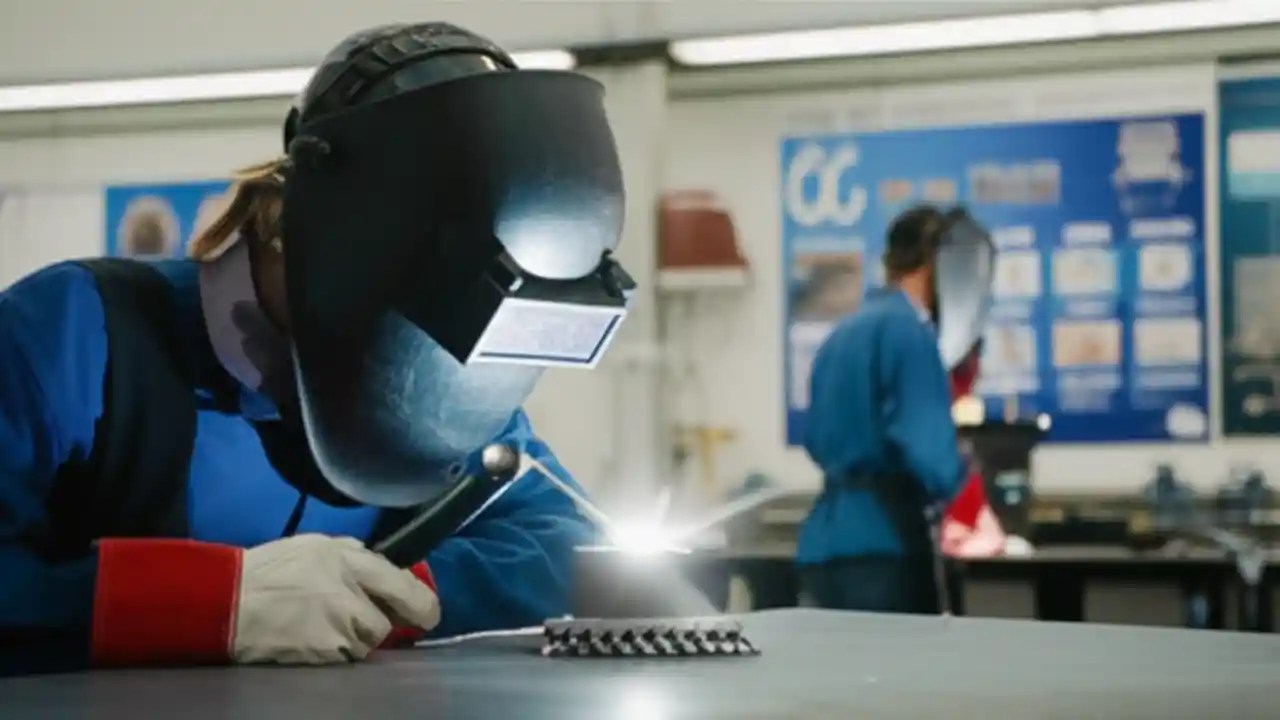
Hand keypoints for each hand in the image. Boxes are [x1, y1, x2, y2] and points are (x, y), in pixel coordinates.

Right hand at [233, 535, 439, 664]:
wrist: (228, 601)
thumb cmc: (272, 570)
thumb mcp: (317, 546)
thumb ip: (356, 555)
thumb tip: (386, 570)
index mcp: (349, 561)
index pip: (401, 586)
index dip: (423, 604)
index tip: (430, 615)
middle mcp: (348, 595)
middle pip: (385, 623)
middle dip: (376, 623)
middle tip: (356, 616)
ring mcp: (336, 627)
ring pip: (365, 643)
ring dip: (354, 638)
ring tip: (322, 622)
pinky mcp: (322, 654)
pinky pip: (344, 657)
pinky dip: (335, 650)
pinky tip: (312, 636)